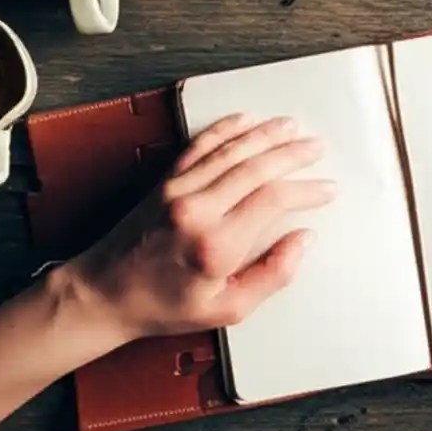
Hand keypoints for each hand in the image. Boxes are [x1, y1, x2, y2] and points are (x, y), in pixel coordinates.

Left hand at [57, 114, 335, 342]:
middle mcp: (197, 210)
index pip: (274, 200)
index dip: (306, 190)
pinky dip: (225, 129)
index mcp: (217, 245)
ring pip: (231, 150)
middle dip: (292, 153)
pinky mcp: (164, 182)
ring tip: (291, 126)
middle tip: (316, 147)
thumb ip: (273, 275)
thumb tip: (303, 241)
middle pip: (256, 167)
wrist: (105, 294)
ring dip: (265, 134)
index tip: (326, 190)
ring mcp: (177, 191)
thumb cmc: (165, 306)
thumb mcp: (228, 309)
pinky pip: (200, 146)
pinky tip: (245, 120)